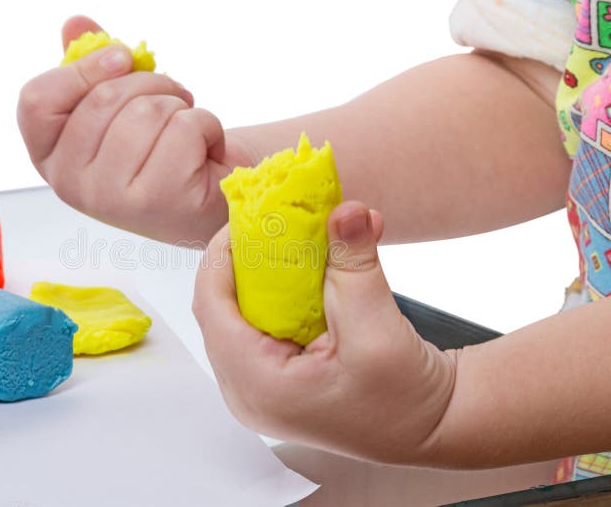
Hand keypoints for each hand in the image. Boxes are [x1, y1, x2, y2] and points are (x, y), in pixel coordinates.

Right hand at [17, 16, 249, 243]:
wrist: (210, 195)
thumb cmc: (161, 148)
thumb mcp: (121, 104)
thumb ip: (91, 65)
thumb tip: (76, 24)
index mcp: (51, 158)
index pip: (36, 101)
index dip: (82, 69)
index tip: (122, 58)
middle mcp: (72, 185)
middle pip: (101, 98)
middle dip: (150, 82)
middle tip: (170, 100)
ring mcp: (112, 199)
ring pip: (146, 111)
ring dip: (179, 105)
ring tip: (186, 128)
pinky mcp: (158, 200)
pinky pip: (183, 129)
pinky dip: (206, 125)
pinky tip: (204, 152)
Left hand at [193, 201, 456, 463]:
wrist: (430, 427)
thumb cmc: (405, 400)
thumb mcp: (380, 330)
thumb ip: (355, 266)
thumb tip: (346, 212)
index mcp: (257, 386)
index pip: (211, 306)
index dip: (222, 254)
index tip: (249, 218)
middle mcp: (245, 391)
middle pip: (219, 308)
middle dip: (242, 260)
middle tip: (270, 223)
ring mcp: (256, 387)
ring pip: (236, 313)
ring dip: (259, 274)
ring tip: (284, 240)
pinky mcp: (271, 377)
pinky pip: (256, 324)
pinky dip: (274, 292)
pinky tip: (298, 270)